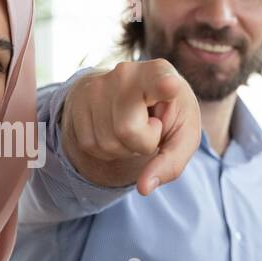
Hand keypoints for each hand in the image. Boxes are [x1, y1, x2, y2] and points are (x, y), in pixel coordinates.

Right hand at [61, 59, 201, 194]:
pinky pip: (91, 146)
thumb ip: (171, 162)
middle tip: (152, 128)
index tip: (170, 85)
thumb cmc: (169, 116)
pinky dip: (108, 148)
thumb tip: (144, 187)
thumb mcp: (184, 136)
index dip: (162, 86)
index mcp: (160, 73)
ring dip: (125, 148)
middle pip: (127, 131)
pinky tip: (116, 129)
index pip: (158, 81)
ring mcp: (97, 86)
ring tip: (134, 126)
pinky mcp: (78, 103)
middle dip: (143, 144)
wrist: (138, 97)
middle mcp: (126, 73)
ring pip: (107, 142)